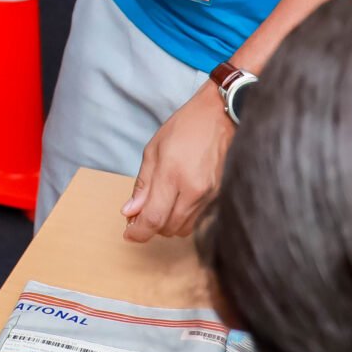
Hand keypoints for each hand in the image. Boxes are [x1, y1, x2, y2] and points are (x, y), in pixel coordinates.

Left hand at [122, 84, 232, 241]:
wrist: (222, 117)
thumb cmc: (186, 127)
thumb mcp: (154, 148)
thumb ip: (142, 184)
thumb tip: (130, 211)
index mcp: (173, 175)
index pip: (153, 219)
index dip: (138, 232)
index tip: (129, 233)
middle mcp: (194, 190)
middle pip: (168, 228)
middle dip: (150, 227)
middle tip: (139, 214)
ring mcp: (210, 196)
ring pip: (183, 228)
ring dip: (167, 224)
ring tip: (158, 206)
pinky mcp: (219, 198)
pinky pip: (197, 220)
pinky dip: (183, 218)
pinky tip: (176, 203)